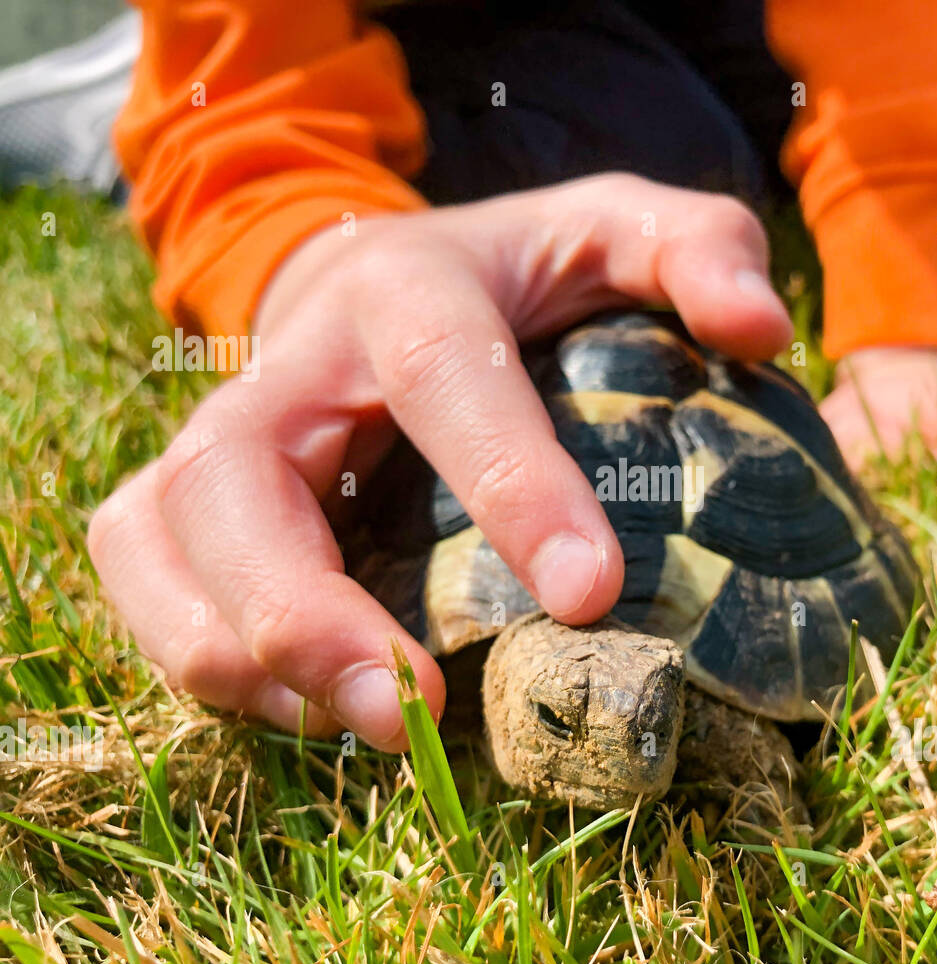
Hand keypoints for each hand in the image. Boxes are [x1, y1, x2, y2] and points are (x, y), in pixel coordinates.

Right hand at [88, 173, 792, 749]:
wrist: (383, 281)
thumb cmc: (517, 276)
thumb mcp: (616, 232)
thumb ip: (698, 251)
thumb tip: (760, 330)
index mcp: (405, 292)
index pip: (445, 379)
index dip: (511, 488)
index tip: (588, 596)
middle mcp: (287, 363)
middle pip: (234, 480)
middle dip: (306, 609)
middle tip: (413, 713)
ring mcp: (220, 433)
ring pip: (154, 536)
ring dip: (235, 652)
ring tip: (360, 728)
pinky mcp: (187, 496)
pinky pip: (146, 577)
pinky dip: (201, 654)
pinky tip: (311, 708)